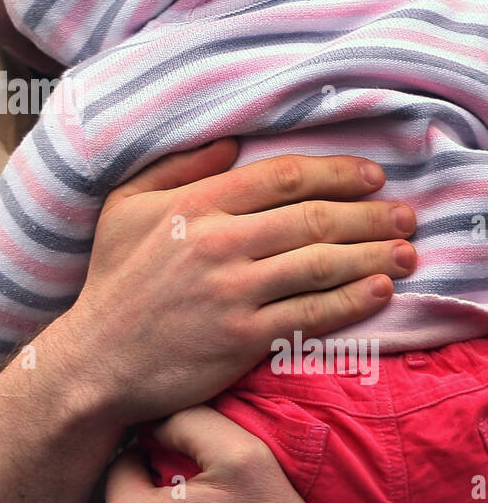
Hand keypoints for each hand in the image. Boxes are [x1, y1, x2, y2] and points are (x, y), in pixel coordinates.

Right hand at [57, 142, 416, 422]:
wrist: (97, 360)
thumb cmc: (112, 281)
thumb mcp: (125, 208)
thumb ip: (176, 167)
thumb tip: (230, 142)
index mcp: (195, 205)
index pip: (283, 177)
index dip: (337, 172)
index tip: (371, 177)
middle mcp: (218, 242)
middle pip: (314, 217)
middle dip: (370, 214)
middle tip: (406, 215)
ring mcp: (233, 292)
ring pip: (321, 263)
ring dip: (373, 255)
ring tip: (406, 251)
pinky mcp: (243, 338)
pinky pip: (312, 313)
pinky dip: (353, 301)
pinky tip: (380, 290)